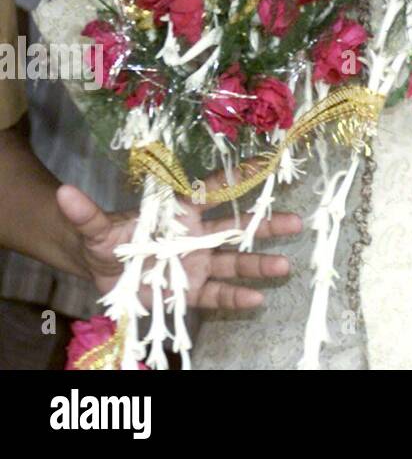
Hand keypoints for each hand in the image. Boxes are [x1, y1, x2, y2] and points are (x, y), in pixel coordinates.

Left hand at [57, 178, 300, 310]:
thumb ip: (85, 214)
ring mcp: (197, 263)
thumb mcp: (94, 229)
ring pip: (234, 262)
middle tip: (296, 222)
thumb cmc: (108, 241)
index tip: (269, 164)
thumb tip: (63, 194)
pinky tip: (258, 300)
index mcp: (181, 211)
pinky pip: (217, 295)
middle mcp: (197, 235)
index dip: (240, 177)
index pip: (214, 191)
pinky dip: (237, 298)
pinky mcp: (191, 290)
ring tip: (285, 266)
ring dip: (259, 264)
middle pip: (236, 229)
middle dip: (266, 226)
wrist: (105, 272)